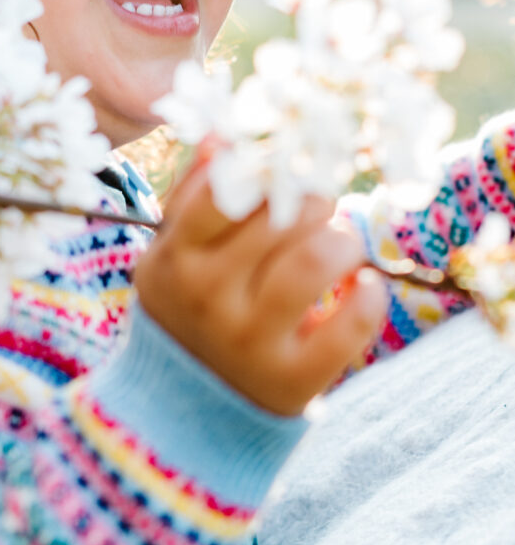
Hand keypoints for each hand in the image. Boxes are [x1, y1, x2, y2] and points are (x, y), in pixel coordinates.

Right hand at [134, 150, 386, 415]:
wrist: (185, 409)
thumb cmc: (187, 307)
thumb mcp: (174, 252)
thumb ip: (195, 193)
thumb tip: (227, 135)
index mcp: (177, 259)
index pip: (224, 193)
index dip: (268, 172)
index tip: (286, 175)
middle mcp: (208, 298)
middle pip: (279, 220)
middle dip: (315, 202)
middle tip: (321, 207)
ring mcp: (249, 342)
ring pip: (316, 261)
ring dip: (344, 240)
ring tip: (341, 242)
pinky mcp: (292, 380)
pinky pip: (351, 324)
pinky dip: (369, 295)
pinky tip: (362, 284)